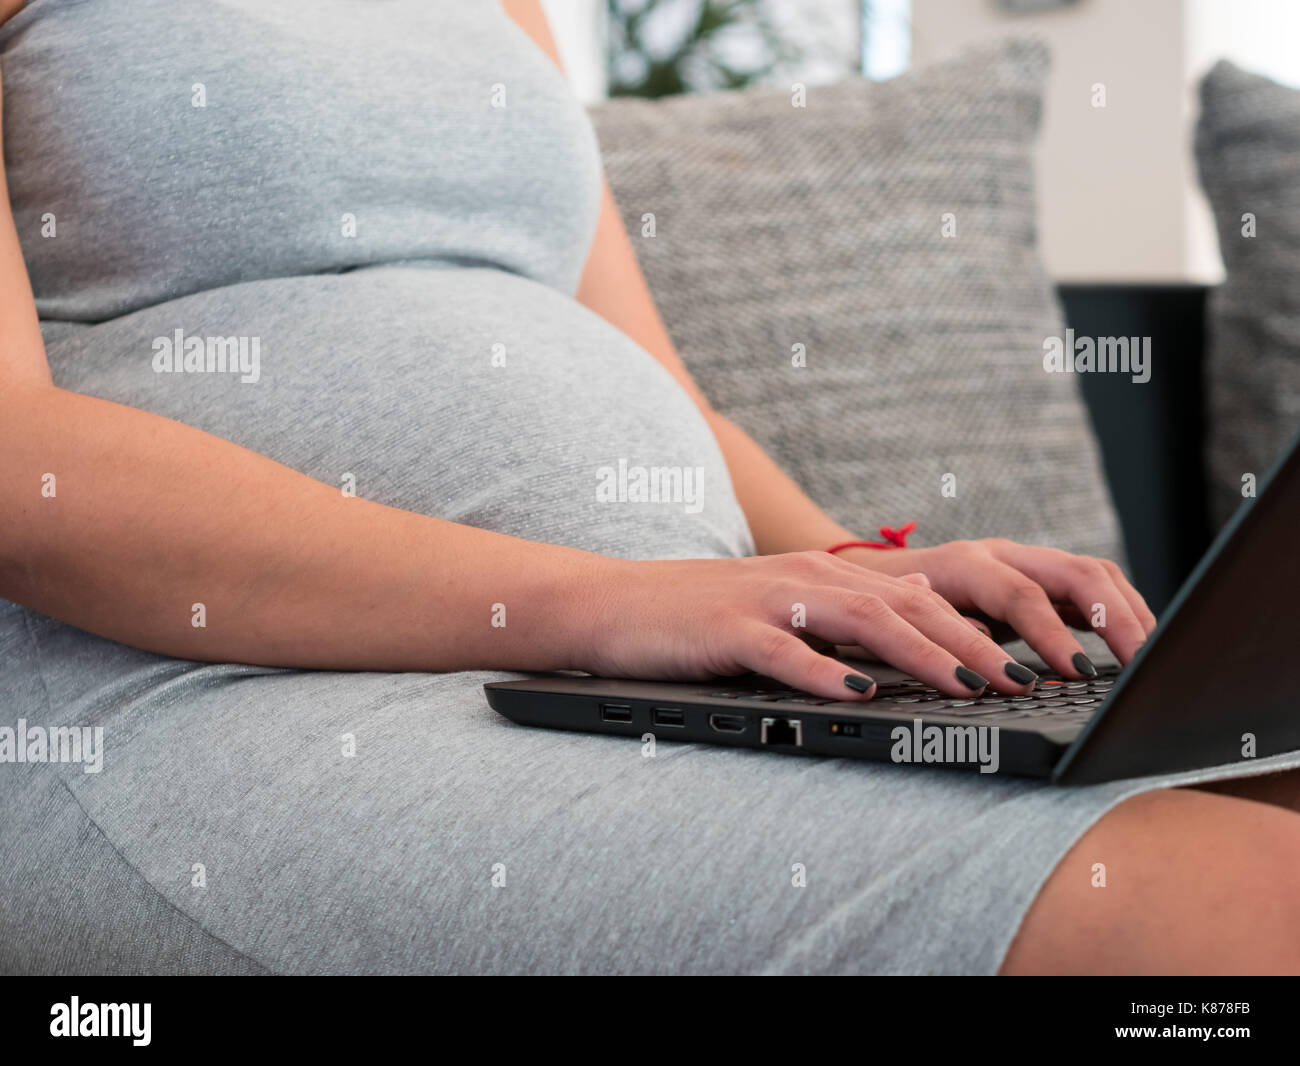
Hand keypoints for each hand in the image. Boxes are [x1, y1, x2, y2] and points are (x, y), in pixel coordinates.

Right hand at [578, 552, 1068, 701]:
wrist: (615, 603)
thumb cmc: (704, 619)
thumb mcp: (786, 614)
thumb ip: (848, 623)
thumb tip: (920, 640)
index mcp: (831, 578)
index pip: (927, 598)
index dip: (988, 626)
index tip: (1038, 661)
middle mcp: (810, 580)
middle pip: (909, 604)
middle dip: (976, 641)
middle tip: (1030, 678)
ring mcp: (769, 601)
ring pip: (861, 620)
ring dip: (920, 654)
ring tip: (968, 686)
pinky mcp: (727, 630)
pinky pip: (783, 652)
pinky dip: (824, 673)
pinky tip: (856, 696)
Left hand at [840, 538, 1157, 676]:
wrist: (870, 575)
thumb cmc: (881, 604)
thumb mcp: (896, 619)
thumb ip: (934, 630)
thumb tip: (975, 652)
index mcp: (965, 563)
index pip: (1020, 594)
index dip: (1051, 633)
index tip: (1078, 672)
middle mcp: (1001, 554)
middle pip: (1076, 572)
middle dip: (1115, 618)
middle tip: (1139, 666)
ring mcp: (1023, 561)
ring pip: (1092, 573)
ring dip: (1126, 612)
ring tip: (1149, 656)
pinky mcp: (1036, 577)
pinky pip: (1088, 586)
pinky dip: (1117, 612)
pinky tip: (1133, 644)